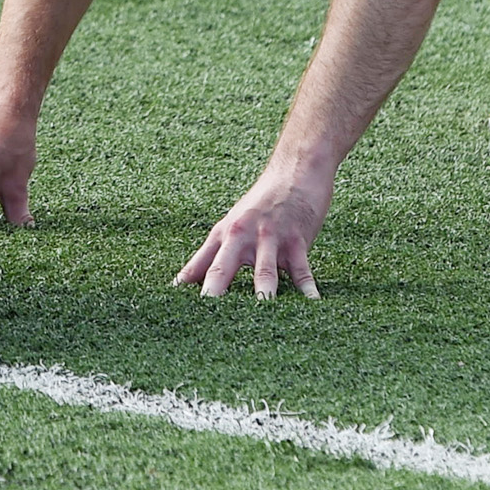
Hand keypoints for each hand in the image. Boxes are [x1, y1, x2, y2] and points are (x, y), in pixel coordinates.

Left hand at [174, 160, 331, 298]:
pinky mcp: (297, 240)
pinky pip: (302, 269)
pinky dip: (307, 288)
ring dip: (262, 292)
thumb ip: (210, 256)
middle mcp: (242, 237)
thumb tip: (182, 282)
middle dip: (214, 292)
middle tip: (206, 318)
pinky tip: (312, 303)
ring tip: (260, 311)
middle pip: (224, 268)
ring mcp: (269, 238)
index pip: (201, 266)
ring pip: (264, 271)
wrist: (296, 170)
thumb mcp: (232, 223)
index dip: (187, 288)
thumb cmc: (262, 203)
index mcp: (224, 235)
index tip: (177, 312)